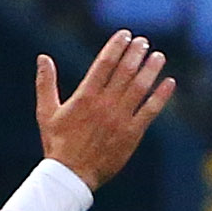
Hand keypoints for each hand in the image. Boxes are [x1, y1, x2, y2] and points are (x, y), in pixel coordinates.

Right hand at [34, 31, 175, 189]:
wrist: (71, 176)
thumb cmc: (57, 144)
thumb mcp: (46, 112)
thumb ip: (45, 83)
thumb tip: (43, 58)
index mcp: (85, 96)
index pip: (105, 63)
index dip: (117, 46)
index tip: (126, 34)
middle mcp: (105, 104)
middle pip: (125, 71)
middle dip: (136, 53)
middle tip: (144, 42)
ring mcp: (120, 118)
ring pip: (140, 87)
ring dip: (151, 69)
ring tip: (158, 56)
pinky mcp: (132, 134)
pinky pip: (150, 110)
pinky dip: (161, 95)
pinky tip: (169, 83)